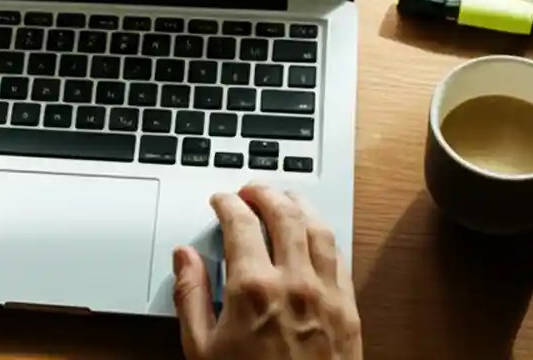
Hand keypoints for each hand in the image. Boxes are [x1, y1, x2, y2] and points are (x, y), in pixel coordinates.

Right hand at [173, 185, 360, 359]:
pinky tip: (314, 233)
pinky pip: (339, 256)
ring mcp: (326, 293)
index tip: (220, 200)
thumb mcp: (201, 350)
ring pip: (318, 227)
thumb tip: (183, 257)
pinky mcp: (349, 309)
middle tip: (251, 190)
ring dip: (299, 205)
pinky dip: (324, 234)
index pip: (240, 222)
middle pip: (283, 213)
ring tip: (284, 199)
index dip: (227, 202)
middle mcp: (293, 282)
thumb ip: (190, 296)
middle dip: (265, 192)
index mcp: (252, 288)